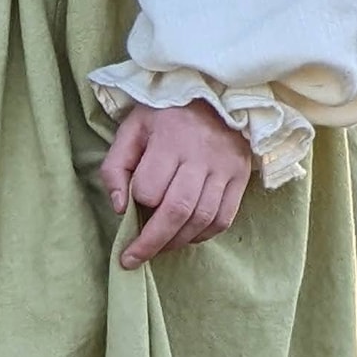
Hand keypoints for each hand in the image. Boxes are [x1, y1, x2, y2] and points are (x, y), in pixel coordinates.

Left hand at [99, 100, 253, 269]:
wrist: (216, 98)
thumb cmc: (166, 115)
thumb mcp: (133, 128)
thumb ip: (116, 166)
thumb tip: (119, 209)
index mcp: (170, 138)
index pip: (149, 187)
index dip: (137, 202)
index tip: (129, 208)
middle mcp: (201, 155)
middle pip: (176, 210)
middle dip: (152, 241)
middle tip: (134, 259)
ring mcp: (224, 168)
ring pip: (201, 219)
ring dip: (176, 242)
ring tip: (158, 249)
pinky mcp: (240, 178)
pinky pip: (223, 219)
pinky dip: (203, 235)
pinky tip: (185, 237)